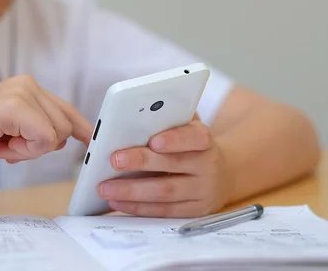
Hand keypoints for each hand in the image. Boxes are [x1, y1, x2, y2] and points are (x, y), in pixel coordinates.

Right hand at [0, 75, 92, 167]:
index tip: (91, 140)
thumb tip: (66, 138)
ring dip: (29, 150)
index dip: (80, 128)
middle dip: (39, 147)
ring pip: (56, 135)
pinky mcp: (14, 105)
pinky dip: (23, 151)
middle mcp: (28, 83)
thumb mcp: (10, 132)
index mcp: (27, 87)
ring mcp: (22, 91)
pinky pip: (43, 139)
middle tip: (6, 145)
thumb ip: (36, 129)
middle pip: (66, 127)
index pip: (66, 110)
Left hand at [97, 115, 228, 217]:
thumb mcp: (185, 127)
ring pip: (165, 193)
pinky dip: (138, 207)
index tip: (153, 140)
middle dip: (141, 162)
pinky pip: (163, 211)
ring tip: (105, 188)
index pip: (194, 137)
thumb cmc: (190, 146)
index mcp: (204, 140)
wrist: (222, 175)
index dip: (174, 139)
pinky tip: (117, 202)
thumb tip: (129, 117)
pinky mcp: (194, 211)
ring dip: (132, 191)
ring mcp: (202, 191)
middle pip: (173, 165)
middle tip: (114, 160)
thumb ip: (164, 120)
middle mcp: (207, 165)